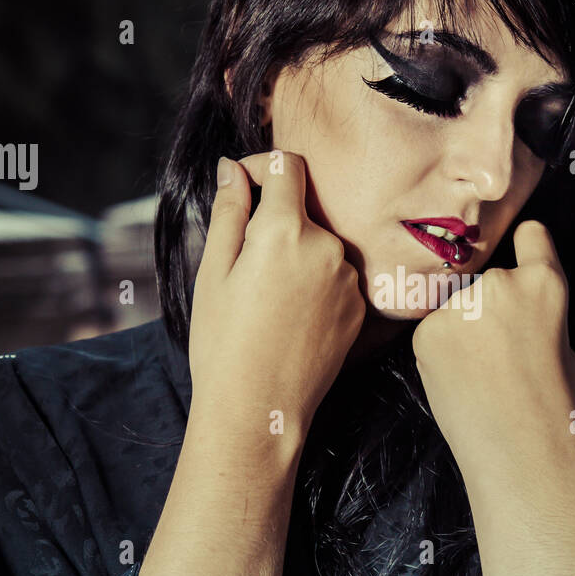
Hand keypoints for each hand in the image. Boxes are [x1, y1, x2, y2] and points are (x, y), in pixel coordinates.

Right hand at [188, 151, 365, 455]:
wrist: (259, 410)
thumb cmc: (224, 343)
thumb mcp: (214, 272)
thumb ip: (229, 211)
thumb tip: (233, 169)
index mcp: (285, 230)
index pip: (288, 165)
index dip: (262, 166)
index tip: (244, 185)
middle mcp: (328, 247)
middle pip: (304, 209)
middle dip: (275, 223)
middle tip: (244, 267)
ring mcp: (349, 278)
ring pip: (320, 245)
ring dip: (296, 255)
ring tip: (267, 302)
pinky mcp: (361, 306)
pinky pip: (335, 277)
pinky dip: (315, 284)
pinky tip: (291, 319)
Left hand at [411, 220, 574, 476]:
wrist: (520, 455)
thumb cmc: (554, 410)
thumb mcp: (565, 347)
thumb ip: (540, 313)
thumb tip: (519, 306)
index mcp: (546, 284)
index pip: (531, 235)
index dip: (525, 246)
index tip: (519, 252)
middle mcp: (500, 283)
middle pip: (489, 280)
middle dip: (490, 306)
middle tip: (501, 352)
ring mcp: (459, 306)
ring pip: (458, 307)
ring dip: (463, 329)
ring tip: (481, 374)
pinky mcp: (427, 331)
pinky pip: (434, 330)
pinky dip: (442, 350)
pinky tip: (461, 381)